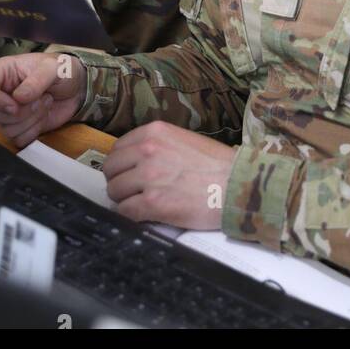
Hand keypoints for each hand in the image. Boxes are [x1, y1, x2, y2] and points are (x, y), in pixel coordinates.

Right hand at [0, 52, 86, 147]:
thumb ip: (36, 80)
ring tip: (45, 102)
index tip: (14, 106)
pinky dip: (33, 131)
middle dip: (19, 112)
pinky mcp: (19, 128)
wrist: (77, 88)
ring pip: (5, 129)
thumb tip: (19, 98)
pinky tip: (44, 116)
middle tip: (41, 99)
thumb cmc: (61, 70)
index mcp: (2, 72)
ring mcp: (8, 113)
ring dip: (30, 120)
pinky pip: (18, 140)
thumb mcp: (53, 67)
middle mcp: (0, 93)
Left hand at [103, 121, 236, 229]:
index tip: (127, 173)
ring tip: (140, 204)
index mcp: (154, 132)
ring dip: (124, 200)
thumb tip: (137, 160)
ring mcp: (148, 177)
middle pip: (111, 169)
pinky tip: (145, 215)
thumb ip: (158, 145)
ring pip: (115, 191)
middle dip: (119, 181)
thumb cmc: (217, 165)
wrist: (238, 185)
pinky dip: (130, 216)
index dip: (122, 164)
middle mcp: (147, 150)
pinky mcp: (152, 203)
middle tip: (131, 191)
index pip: (118, 148)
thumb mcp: (184, 140)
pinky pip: (125, 211)